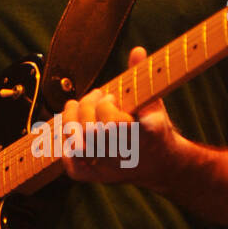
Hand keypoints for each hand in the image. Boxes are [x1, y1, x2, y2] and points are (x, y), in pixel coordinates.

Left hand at [59, 46, 183, 188]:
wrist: (161, 164)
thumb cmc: (154, 126)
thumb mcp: (153, 100)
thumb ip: (142, 76)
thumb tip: (137, 50)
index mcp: (146, 135)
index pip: (116, 123)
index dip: (106, 107)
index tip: (111, 97)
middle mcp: (128, 155)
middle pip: (93, 131)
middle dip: (88, 107)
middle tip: (94, 97)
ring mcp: (111, 168)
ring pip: (80, 147)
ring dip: (71, 121)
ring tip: (76, 107)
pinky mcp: (98, 178)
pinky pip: (73, 167)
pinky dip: (66, 148)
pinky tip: (71, 132)